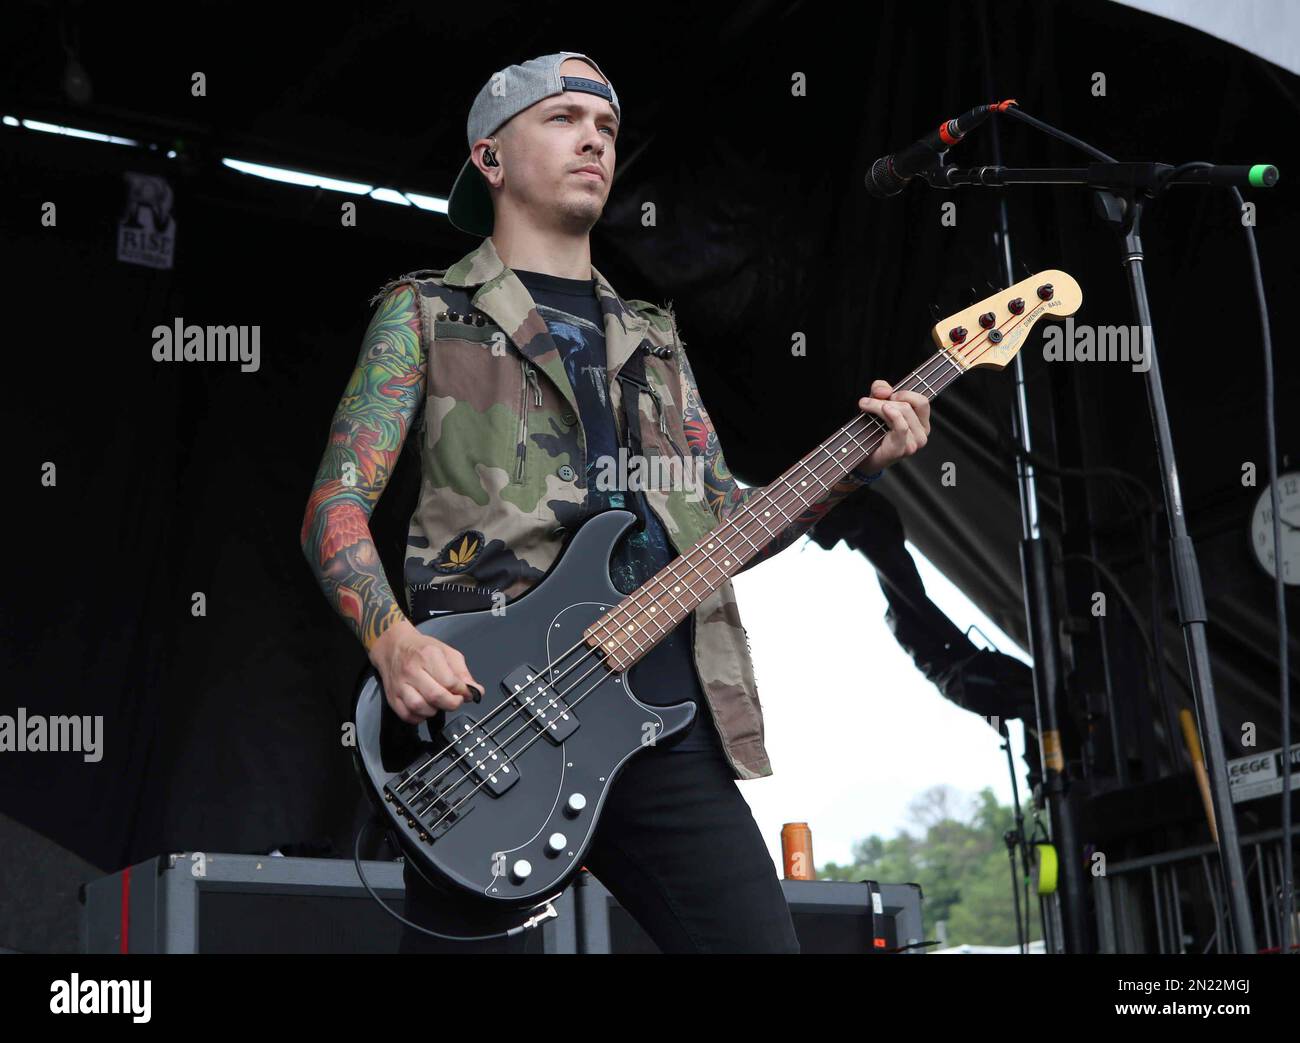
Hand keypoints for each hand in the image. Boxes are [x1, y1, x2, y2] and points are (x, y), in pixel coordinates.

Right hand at [368, 617, 485, 722]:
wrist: (394, 646)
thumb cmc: (422, 649)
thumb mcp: (447, 653)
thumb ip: (463, 673)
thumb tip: (475, 691)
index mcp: (428, 655)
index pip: (450, 681)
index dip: (463, 692)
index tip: (467, 693)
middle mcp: (412, 670)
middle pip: (435, 696)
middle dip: (452, 704)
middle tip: (456, 701)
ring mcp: (399, 684)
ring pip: (419, 707)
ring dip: (434, 711)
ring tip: (439, 703)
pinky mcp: (392, 696)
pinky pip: (407, 715)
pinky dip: (419, 717)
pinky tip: (426, 708)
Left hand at [857, 380, 929, 471]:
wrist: (864, 458)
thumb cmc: (873, 432)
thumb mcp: (877, 403)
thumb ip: (881, 390)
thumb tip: (885, 390)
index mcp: (921, 423)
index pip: (922, 401)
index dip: (905, 394)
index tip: (888, 396)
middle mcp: (922, 434)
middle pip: (908, 405)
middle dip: (885, 399)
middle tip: (867, 402)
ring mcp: (914, 443)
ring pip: (902, 412)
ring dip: (879, 406)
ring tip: (865, 406)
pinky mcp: (902, 449)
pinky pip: (901, 426)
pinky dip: (892, 415)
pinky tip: (883, 409)